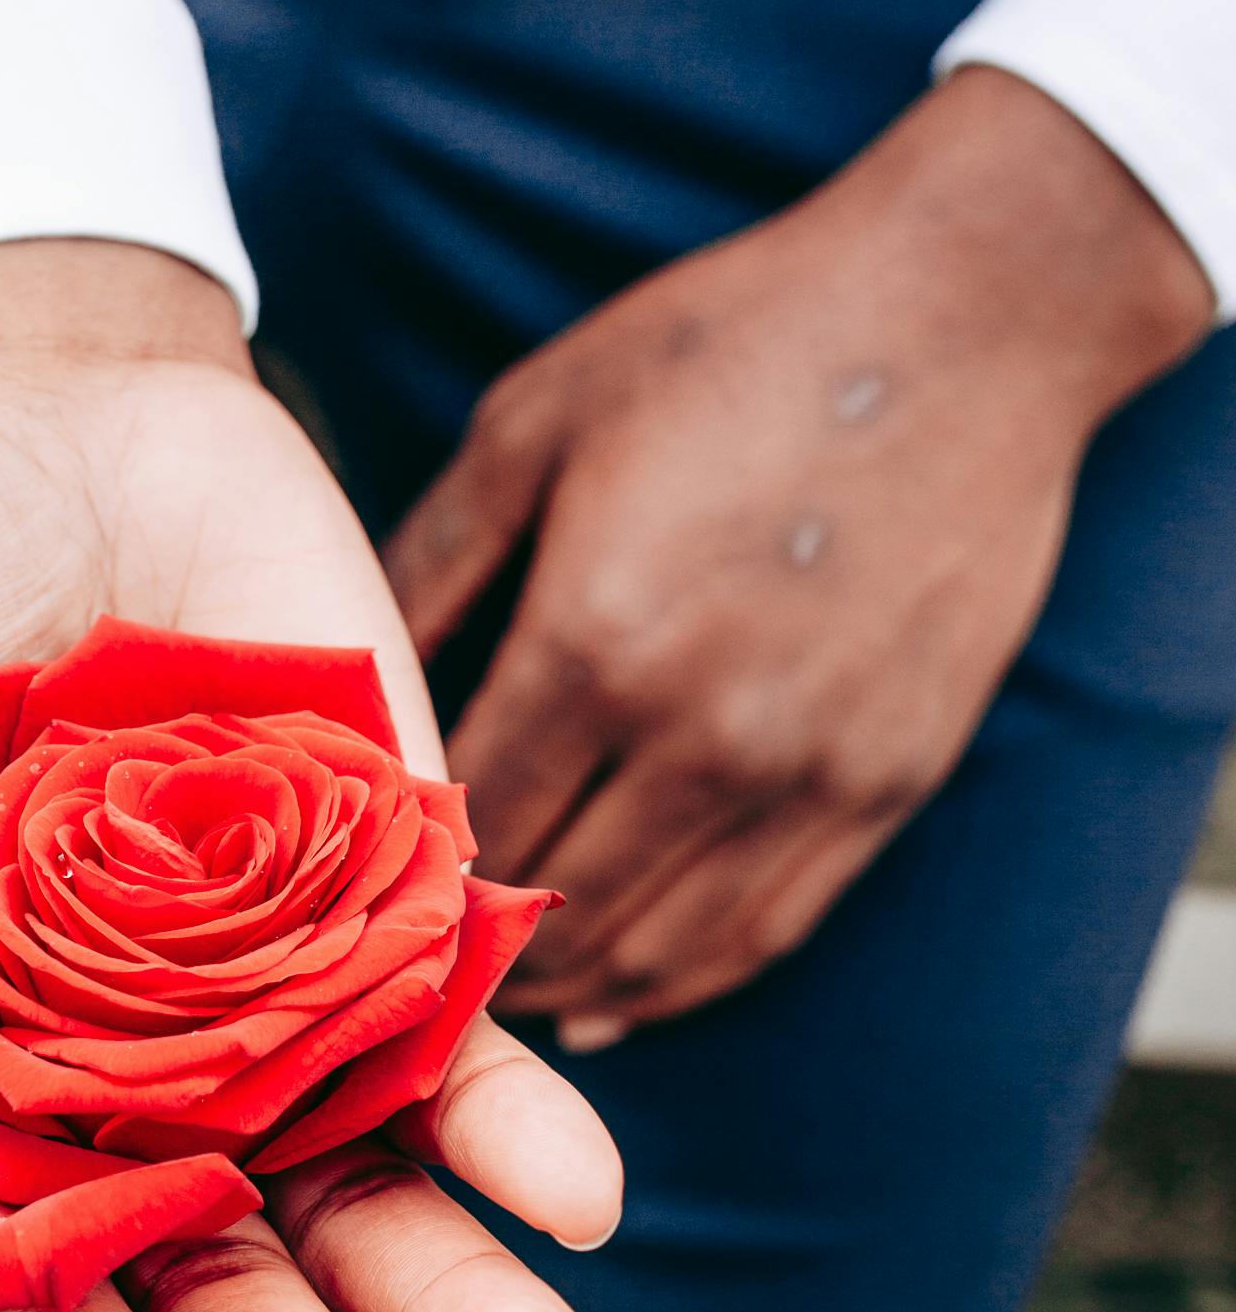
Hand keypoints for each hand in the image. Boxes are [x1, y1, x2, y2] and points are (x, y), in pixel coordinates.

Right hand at [0, 243, 620, 1311]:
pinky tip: (576, 1192)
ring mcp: (263, 1000)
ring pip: (365, 1196)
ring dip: (456, 1311)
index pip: (20, 1310)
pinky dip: (520, 1113)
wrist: (19, 396)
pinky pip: (460, 1036)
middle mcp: (105, 1090)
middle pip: (217, 1292)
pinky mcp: (388, 901)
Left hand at [387, 67, 1213, 1046]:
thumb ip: (429, 561)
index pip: (462, 813)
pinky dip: (676, 982)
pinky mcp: (887, 787)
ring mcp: (807, 772)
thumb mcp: (537, 418)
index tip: (349, 880)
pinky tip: (616, 995)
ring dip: (563, 987)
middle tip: (400, 956)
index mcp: (596, 636)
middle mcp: (703, 730)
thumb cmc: (733, 343)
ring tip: (493, 995)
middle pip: (549, 902)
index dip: (396, 863)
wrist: (972, 315)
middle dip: (466, 941)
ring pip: (653, 950)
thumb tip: (338, 675)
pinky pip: (761, 933)